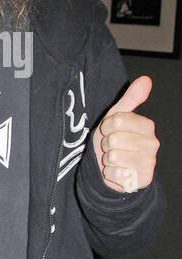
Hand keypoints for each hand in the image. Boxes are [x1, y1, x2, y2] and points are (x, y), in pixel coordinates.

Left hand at [95, 76, 157, 192]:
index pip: (117, 120)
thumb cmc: (114, 141)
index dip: (106, 127)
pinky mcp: (142, 179)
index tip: (110, 131)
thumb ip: (131, 99)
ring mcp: (149, 162)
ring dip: (107, 160)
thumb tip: (146, 79)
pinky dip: (110, 174)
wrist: (112, 170)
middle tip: (111, 148)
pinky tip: (117, 172)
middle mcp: (152, 143)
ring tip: (114, 159)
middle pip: (113, 139)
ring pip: (113, 156)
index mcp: (147, 126)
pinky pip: (115, 173)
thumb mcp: (117, 117)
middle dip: (106, 145)